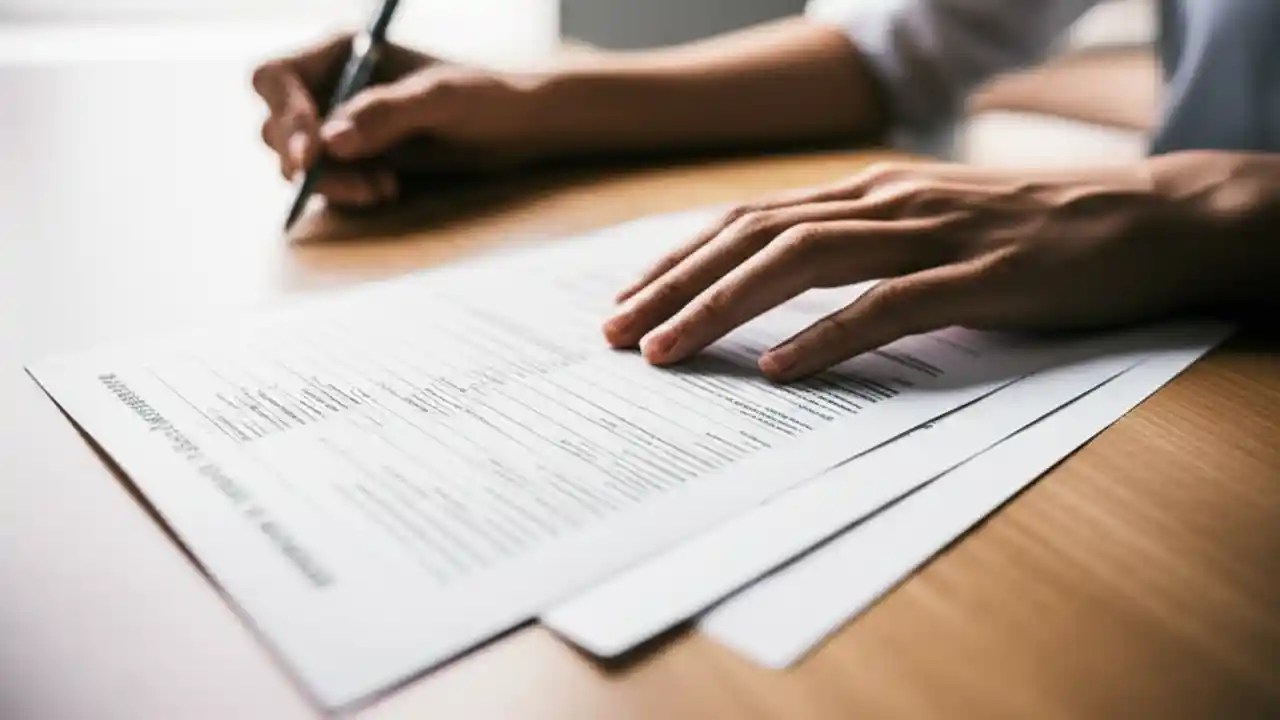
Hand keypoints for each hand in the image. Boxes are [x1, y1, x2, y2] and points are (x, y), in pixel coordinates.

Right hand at [252, 35, 544, 207]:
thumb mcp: (442, 100)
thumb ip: (387, 114)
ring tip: (384, 188)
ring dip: (333, 183)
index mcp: (341, 52)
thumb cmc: (488, 98)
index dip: (284, 117)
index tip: (309, 157)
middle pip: (278, 127)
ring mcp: (341, 126)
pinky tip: (390, 189)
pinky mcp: (356, 161)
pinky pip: (327, 183)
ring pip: (299, 163)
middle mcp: (331, 86)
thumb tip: (329, 142)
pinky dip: (348, 193)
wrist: (520, 129)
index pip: (276, 79)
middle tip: (360, 185)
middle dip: (310, 162)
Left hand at [603, 152, 1277, 380]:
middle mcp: (885, 203)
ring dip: (723, 309)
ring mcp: (931, 235)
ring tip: (667, 352)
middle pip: (754, 238)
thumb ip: (858, 246)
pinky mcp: (980, 276)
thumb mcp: (926, 226)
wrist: (1146, 219)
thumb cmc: (1027, 233)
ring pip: (801, 263)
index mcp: (867, 194)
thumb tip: (779, 297)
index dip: (680, 258)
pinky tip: (780, 370)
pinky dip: (827, 336)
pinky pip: (888, 305)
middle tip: (614, 335)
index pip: (749, 221)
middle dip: (674, 286)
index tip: (626, 300)